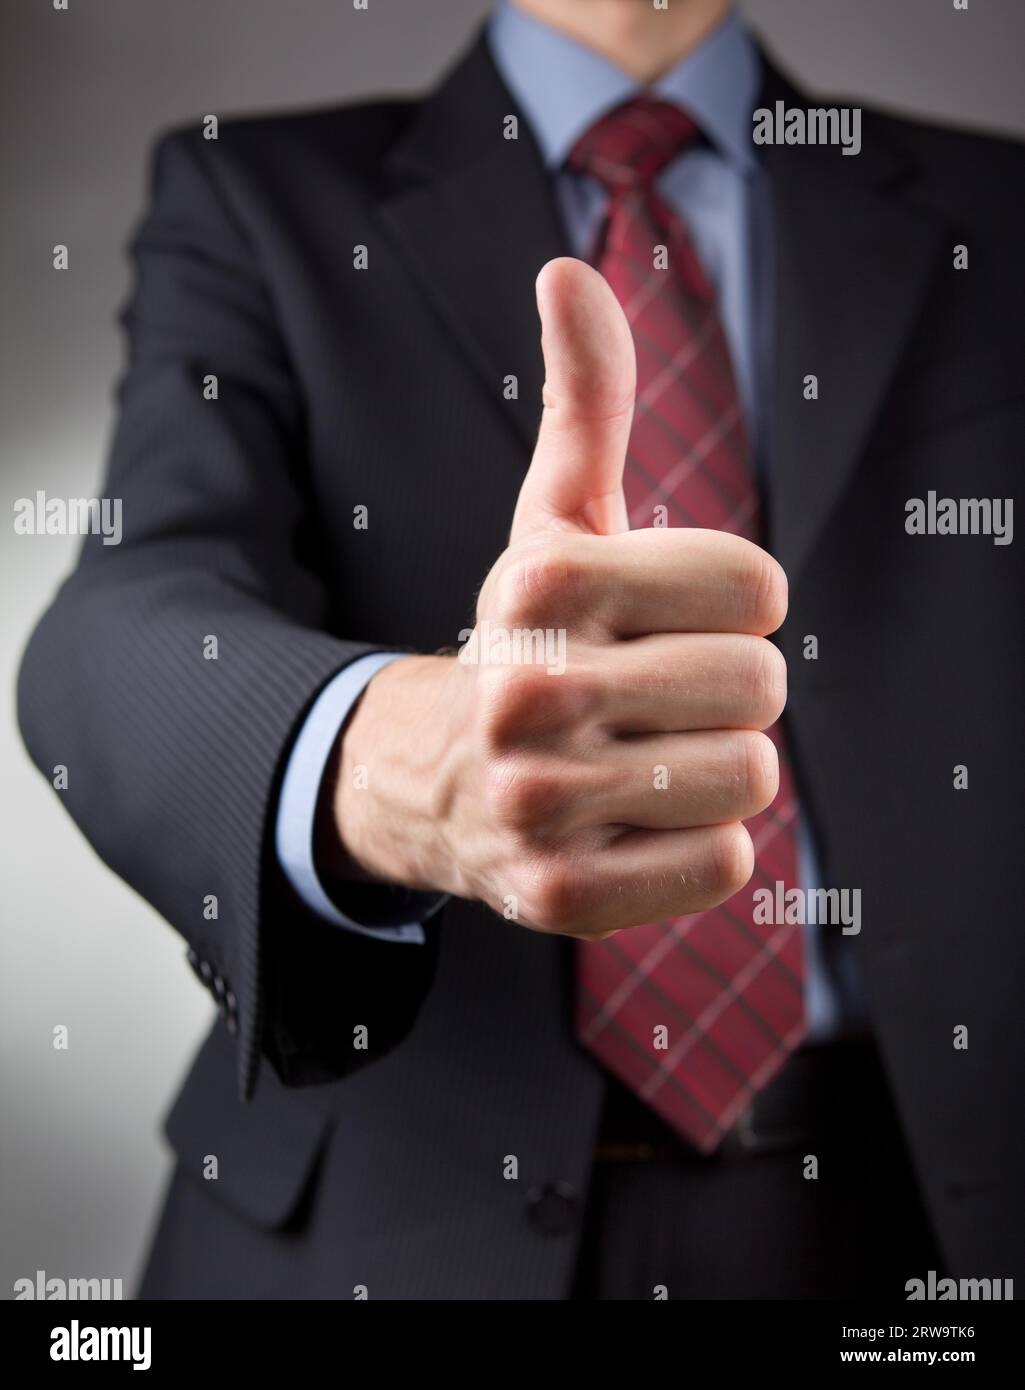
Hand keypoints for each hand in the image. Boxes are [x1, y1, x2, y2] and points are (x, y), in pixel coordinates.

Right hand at [332, 257, 787, 936]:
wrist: (439, 781)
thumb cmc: (533, 640)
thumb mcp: (552, 520)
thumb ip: (584, 402)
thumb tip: (568, 268)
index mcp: (541, 580)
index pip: (757, 584)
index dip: (735, 602)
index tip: (678, 615)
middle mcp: (528, 692)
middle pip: (761, 684)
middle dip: (731, 689)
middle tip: (663, 698)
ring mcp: (537, 803)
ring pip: (750, 778)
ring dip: (716, 769)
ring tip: (643, 762)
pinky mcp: (560, 897)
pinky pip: (723, 864)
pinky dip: (700, 846)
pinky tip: (634, 826)